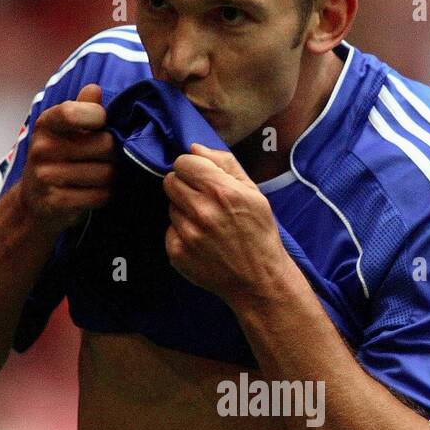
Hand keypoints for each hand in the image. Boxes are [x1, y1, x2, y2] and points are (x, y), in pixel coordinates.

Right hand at [18, 84, 115, 233]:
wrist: (34, 203)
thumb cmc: (57, 160)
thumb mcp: (65, 130)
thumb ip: (82, 108)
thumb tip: (95, 89)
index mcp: (46, 124)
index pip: (74, 112)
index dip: (100, 117)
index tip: (102, 124)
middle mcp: (42, 148)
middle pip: (105, 145)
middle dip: (114, 153)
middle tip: (108, 158)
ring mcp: (46, 176)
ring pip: (106, 173)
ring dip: (112, 178)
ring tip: (103, 176)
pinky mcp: (56, 202)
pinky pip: (99, 196)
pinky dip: (105, 196)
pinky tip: (97, 193)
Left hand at [162, 143, 291, 302]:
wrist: (258, 280)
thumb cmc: (259, 233)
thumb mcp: (253, 193)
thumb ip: (224, 164)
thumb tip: (194, 148)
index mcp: (222, 191)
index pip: (183, 163)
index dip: (191, 168)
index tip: (200, 177)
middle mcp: (202, 212)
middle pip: (170, 182)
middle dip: (184, 186)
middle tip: (202, 200)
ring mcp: (187, 234)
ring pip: (170, 206)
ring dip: (184, 211)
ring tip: (206, 224)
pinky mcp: (177, 253)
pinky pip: (170, 230)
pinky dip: (182, 233)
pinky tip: (202, 242)